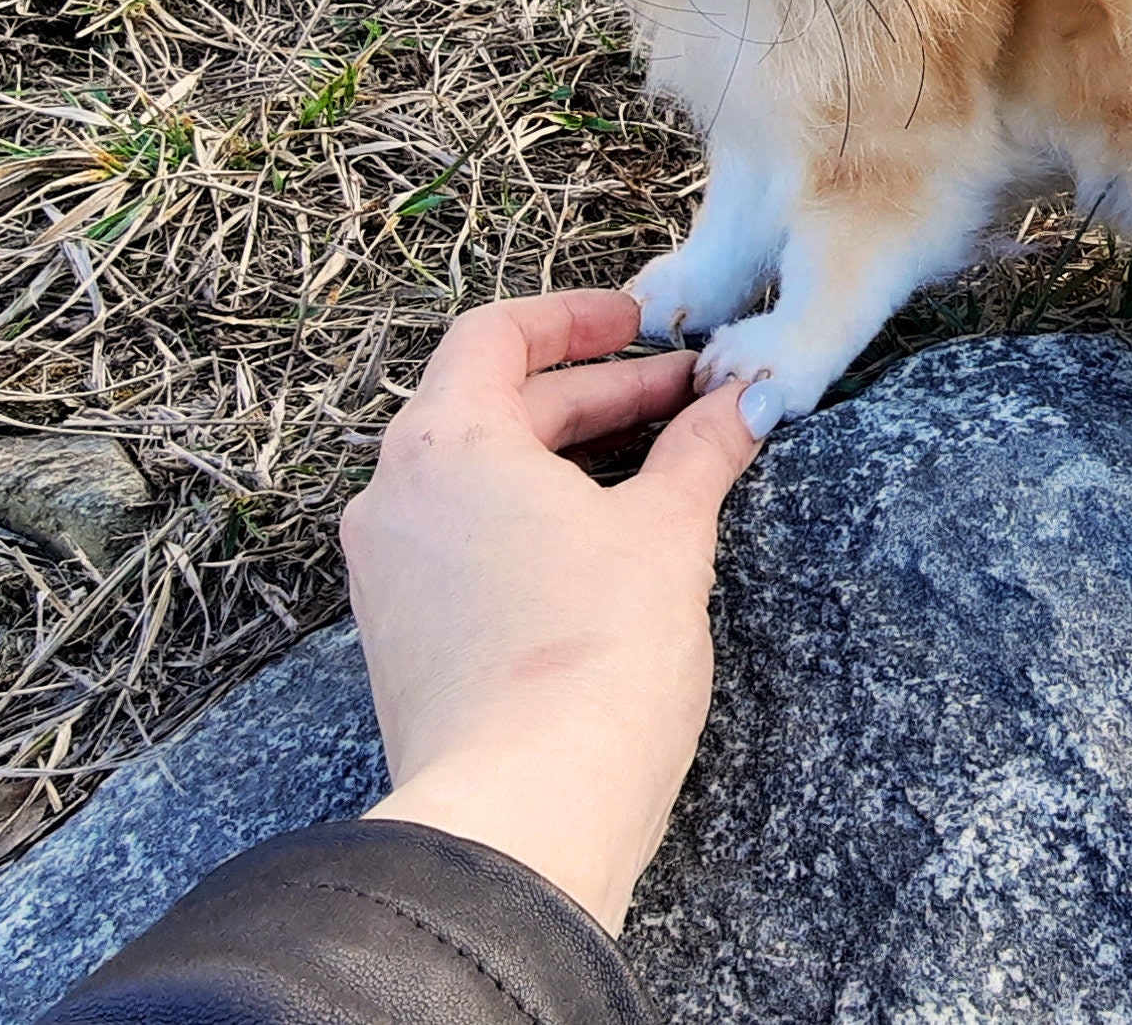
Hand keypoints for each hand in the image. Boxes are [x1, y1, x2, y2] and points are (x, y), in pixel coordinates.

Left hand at [343, 290, 758, 932]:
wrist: (524, 812)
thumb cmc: (591, 659)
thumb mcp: (665, 535)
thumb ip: (700, 453)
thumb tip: (742, 402)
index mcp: (445, 443)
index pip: (495, 337)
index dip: (574, 319)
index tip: (641, 325)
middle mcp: (395, 495)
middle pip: (493, 406)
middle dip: (596, 397)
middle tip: (686, 400)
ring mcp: (390, 571)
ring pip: (478, 477)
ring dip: (564, 459)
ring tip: (656, 469)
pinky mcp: (401, 637)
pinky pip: (463, 541)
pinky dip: (529, 519)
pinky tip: (603, 545)